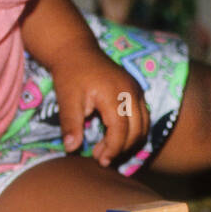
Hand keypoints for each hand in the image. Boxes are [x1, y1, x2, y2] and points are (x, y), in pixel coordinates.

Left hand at [52, 45, 148, 166]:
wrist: (77, 51)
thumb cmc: (70, 75)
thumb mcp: (66, 100)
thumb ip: (71, 125)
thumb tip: (72, 149)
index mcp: (114, 93)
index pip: (121, 129)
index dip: (113, 148)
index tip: (100, 160)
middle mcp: (131, 91)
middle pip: (137, 129)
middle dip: (121, 148)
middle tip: (101, 158)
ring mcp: (136, 90)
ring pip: (143, 124)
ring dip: (129, 141)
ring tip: (107, 149)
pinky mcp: (136, 90)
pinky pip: (143, 116)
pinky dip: (133, 131)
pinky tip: (115, 137)